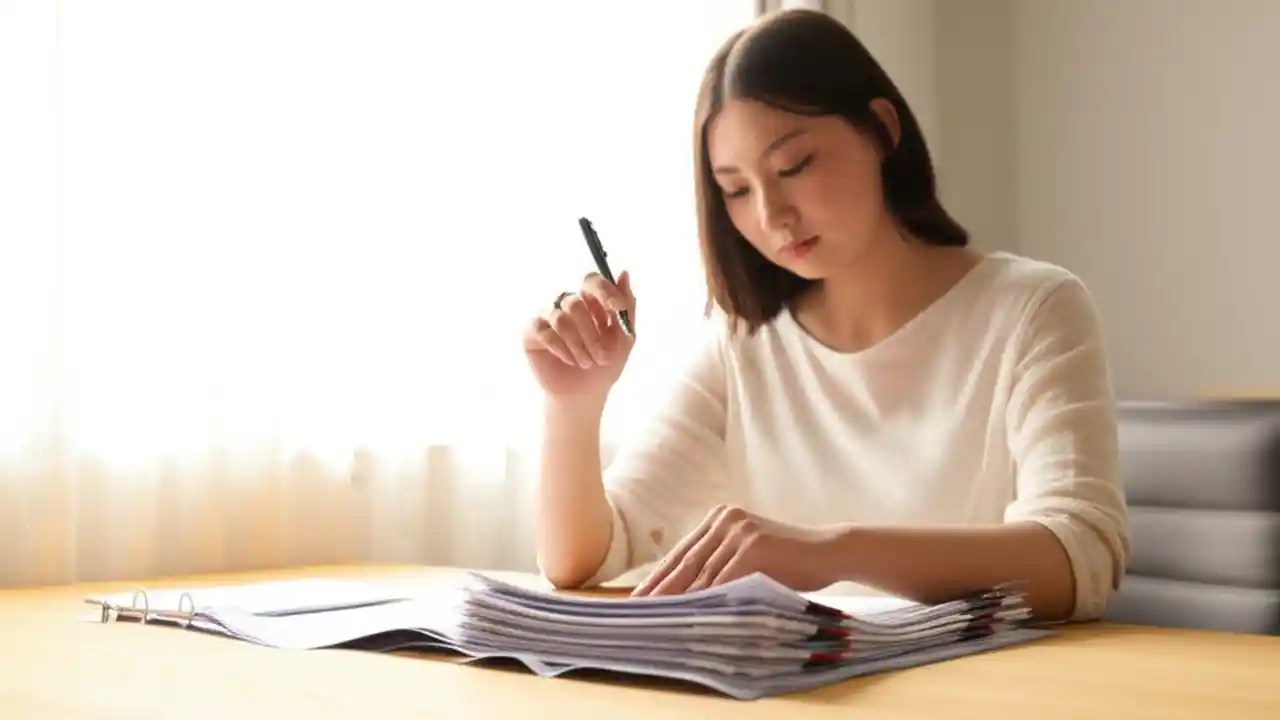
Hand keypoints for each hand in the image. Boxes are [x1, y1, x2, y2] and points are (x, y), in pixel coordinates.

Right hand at [523, 271, 636, 398]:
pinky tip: (569, 361)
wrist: (584, 394)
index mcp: (591, 303)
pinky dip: (560, 347)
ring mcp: (549, 317)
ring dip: (578, 344)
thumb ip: (627, 307)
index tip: (617, 308)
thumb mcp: (625, 338)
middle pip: (575, 302)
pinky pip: (544, 330)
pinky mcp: (532, 332)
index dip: (604, 290)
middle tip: (601, 356)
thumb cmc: (605, 366)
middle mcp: (568, 306)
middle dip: (591, 333)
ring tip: (586, 363)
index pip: (592, 281)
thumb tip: (624, 273)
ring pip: (561, 318)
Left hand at [631, 505, 841, 596]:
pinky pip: (724, 579)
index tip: (637, 598)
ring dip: (680, 599)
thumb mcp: (747, 556)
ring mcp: (739, 530)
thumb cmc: (788, 560)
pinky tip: (694, 616)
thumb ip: (719, 564)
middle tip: (637, 612)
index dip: (658, 577)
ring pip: (702, 573)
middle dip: (660, 589)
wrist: (829, 551)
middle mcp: (726, 518)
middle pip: (685, 561)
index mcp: (720, 517)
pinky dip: (708, 600)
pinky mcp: (754, 545)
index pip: (682, 552)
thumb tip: (682, 593)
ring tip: (660, 619)